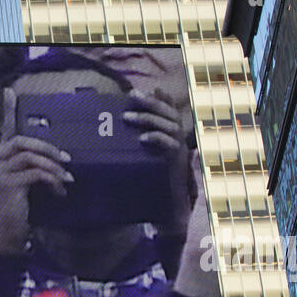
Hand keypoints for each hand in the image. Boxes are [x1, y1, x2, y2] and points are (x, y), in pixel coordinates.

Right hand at [0, 88, 73, 255]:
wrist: (5, 236)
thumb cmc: (13, 212)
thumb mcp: (18, 183)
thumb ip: (26, 167)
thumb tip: (52, 154)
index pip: (18, 141)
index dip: (40, 144)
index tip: (58, 155)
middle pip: (21, 142)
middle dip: (46, 148)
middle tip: (64, 159)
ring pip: (30, 157)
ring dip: (52, 167)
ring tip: (65, 179)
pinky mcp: (8, 185)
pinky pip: (36, 174)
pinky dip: (51, 180)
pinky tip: (59, 191)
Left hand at [124, 87, 193, 234]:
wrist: (167, 208)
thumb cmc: (151, 183)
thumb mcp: (143, 160)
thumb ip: (137, 146)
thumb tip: (117, 134)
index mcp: (172, 136)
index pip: (169, 111)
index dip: (161, 98)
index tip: (144, 88)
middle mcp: (179, 140)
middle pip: (169, 114)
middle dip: (151, 103)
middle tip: (132, 96)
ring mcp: (179, 150)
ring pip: (169, 125)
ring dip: (149, 118)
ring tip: (128, 117)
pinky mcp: (176, 162)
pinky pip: (169, 145)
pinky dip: (156, 138)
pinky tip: (142, 138)